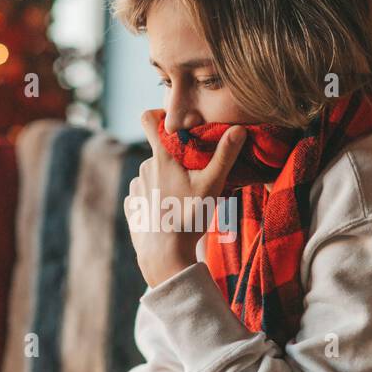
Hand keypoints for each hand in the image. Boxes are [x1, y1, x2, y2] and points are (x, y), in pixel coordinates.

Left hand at [124, 109, 245, 286]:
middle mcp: (143, 168)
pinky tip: (168, 213)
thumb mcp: (212, 185)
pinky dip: (155, 199)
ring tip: (182, 201)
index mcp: (161, 158)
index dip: (159, 115)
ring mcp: (135, 188)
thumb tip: (239, 129)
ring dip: (165, 181)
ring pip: (152, 174)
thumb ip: (225, 155)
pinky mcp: (132, 207)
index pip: (148, 119)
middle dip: (175, 160)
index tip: (176, 127)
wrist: (165, 255)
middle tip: (195, 179)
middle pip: (159, 153)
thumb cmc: (189, 218)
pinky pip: (144, 194)